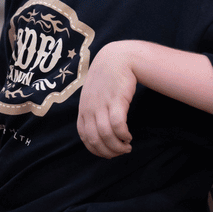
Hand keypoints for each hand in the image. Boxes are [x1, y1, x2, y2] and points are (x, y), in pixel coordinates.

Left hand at [78, 41, 137, 157]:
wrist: (117, 58)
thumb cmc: (107, 78)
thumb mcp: (93, 95)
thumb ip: (93, 111)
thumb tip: (99, 132)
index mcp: (83, 110)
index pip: (85, 137)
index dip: (97, 150)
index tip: (108, 153)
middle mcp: (90, 109)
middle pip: (95, 139)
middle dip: (108, 151)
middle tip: (120, 153)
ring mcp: (102, 104)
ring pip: (106, 135)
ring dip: (117, 146)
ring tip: (126, 147)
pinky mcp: (116, 100)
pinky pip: (117, 124)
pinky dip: (123, 134)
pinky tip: (128, 136)